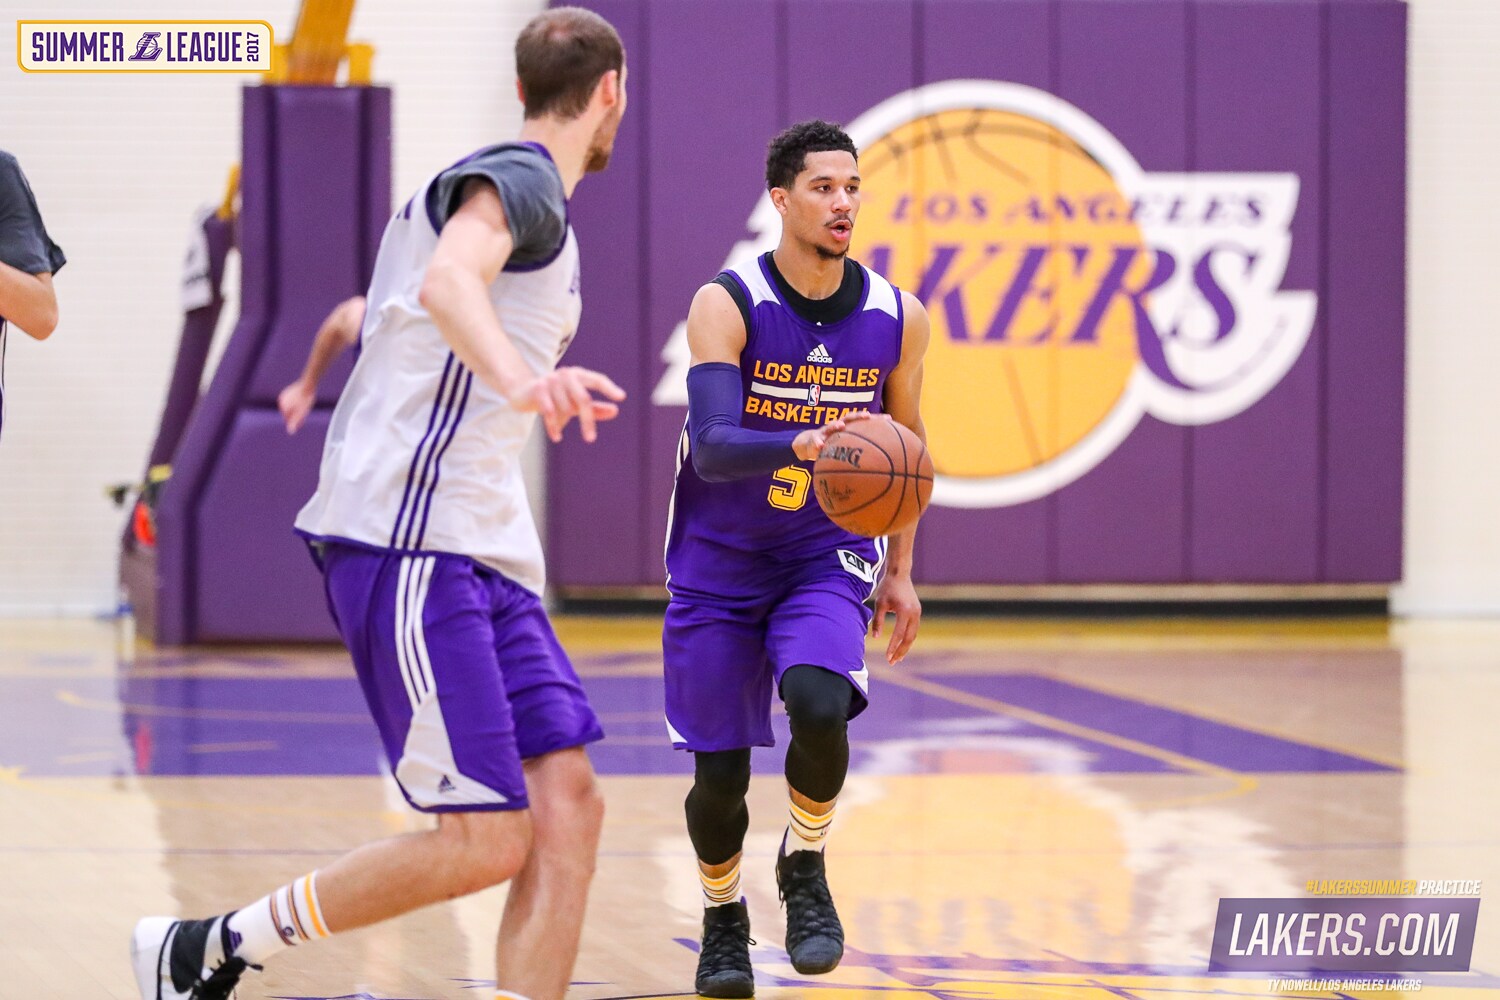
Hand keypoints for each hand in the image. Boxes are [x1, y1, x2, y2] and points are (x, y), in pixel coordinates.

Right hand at [278, 379, 315, 434]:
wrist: (308, 385)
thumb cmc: (306, 400)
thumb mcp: (302, 413)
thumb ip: (295, 422)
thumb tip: (290, 432)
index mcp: (283, 408)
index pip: (289, 420)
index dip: (298, 420)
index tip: (304, 415)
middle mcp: (281, 402)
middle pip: (289, 413)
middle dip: (296, 414)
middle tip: (305, 409)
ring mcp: (283, 396)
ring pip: (290, 407)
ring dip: (296, 408)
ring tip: (304, 404)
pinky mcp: (286, 392)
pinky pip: (290, 401)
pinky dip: (295, 402)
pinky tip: (301, 400)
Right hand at [509, 365, 625, 442]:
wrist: (522, 392)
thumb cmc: (555, 397)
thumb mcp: (575, 403)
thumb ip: (595, 408)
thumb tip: (615, 411)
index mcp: (579, 375)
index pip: (597, 379)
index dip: (609, 388)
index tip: (621, 397)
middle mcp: (566, 375)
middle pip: (583, 399)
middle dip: (587, 420)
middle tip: (590, 439)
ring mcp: (551, 380)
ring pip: (565, 408)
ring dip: (563, 421)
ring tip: (559, 430)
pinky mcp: (538, 389)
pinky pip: (549, 411)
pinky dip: (553, 426)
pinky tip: (556, 437)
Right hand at [792, 410, 890, 461]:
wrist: (810, 445)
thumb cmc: (833, 448)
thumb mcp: (846, 449)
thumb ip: (861, 453)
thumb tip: (882, 465)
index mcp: (848, 428)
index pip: (864, 421)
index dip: (876, 419)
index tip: (889, 418)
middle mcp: (838, 426)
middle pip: (849, 417)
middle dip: (858, 416)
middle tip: (867, 416)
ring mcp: (826, 431)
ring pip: (831, 425)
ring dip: (835, 425)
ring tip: (839, 426)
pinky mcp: (814, 439)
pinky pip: (815, 440)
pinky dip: (817, 443)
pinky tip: (819, 446)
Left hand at [870, 571, 920, 663]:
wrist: (899, 574)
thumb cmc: (887, 588)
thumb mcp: (879, 603)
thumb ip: (877, 621)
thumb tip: (875, 637)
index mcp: (905, 611)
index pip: (898, 634)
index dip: (892, 647)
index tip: (887, 657)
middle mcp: (914, 614)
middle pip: (909, 638)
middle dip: (900, 651)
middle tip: (892, 662)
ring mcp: (918, 613)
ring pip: (913, 635)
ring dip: (905, 647)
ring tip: (897, 658)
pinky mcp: (917, 612)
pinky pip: (913, 630)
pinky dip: (908, 639)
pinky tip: (901, 646)